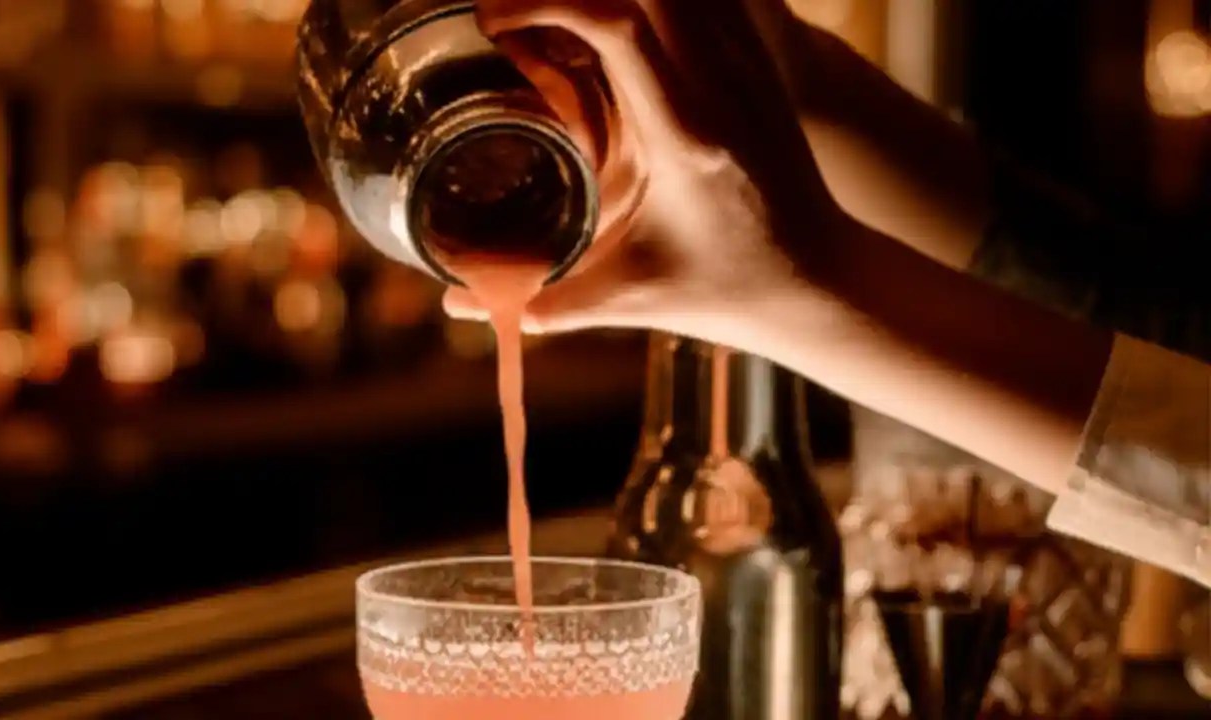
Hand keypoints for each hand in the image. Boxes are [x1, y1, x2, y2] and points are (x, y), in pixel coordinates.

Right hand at [444, 0, 849, 346]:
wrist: (817, 284)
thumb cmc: (722, 294)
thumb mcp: (628, 300)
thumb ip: (540, 302)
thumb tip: (458, 306)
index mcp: (686, 137)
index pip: (617, 23)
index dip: (547, 2)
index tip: (495, 20)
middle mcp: (722, 87)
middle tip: (520, 9)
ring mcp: (748, 69)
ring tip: (559, 12)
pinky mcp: (760, 67)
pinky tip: (612, 24)